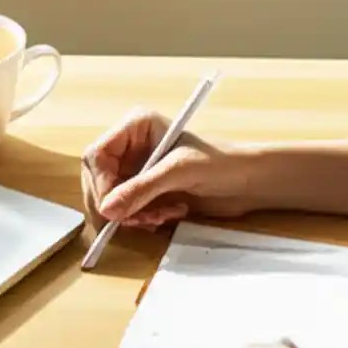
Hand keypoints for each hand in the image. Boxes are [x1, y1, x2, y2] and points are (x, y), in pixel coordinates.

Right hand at [80, 109, 254, 230]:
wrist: (250, 183)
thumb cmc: (221, 163)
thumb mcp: (179, 172)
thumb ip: (141, 189)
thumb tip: (107, 210)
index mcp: (135, 127)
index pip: (97, 155)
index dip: (101, 183)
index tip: (111, 208)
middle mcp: (131, 147)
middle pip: (99, 180)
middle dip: (116, 204)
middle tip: (137, 220)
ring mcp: (137, 170)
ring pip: (111, 200)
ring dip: (133, 215)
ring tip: (161, 216)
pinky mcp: (145, 192)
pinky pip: (126, 212)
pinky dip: (142, 220)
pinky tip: (168, 215)